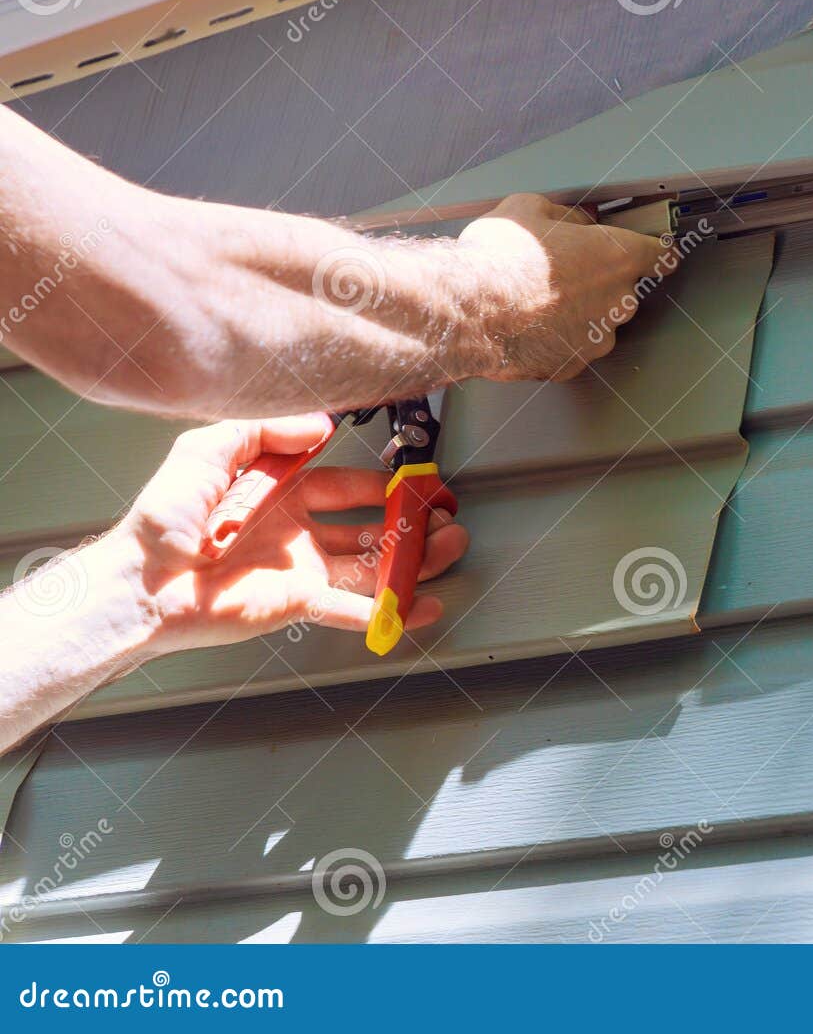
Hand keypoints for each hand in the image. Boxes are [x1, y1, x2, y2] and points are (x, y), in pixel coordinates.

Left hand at [109, 414, 469, 654]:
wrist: (141, 583)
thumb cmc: (161, 522)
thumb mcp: (207, 450)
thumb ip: (262, 430)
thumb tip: (318, 424)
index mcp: (277, 494)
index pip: (344, 484)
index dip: (381, 481)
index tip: (411, 478)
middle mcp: (294, 532)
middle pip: (368, 525)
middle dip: (409, 522)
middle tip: (442, 517)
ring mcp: (299, 569)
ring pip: (371, 564)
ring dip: (412, 560)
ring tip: (448, 550)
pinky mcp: (298, 602)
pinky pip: (352, 607)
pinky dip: (388, 611)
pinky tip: (419, 607)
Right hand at [458, 193, 670, 381]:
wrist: (470, 313)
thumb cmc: (499, 263)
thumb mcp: (529, 209)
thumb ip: (564, 214)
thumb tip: (573, 218)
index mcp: (616, 257)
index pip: (660, 255)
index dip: (658, 253)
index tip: (659, 254)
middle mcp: (617, 301)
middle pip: (622, 289)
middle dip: (598, 280)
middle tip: (560, 270)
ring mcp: (598, 338)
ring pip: (598, 321)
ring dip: (577, 312)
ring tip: (535, 299)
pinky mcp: (573, 364)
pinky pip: (572, 347)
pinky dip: (557, 338)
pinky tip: (529, 324)